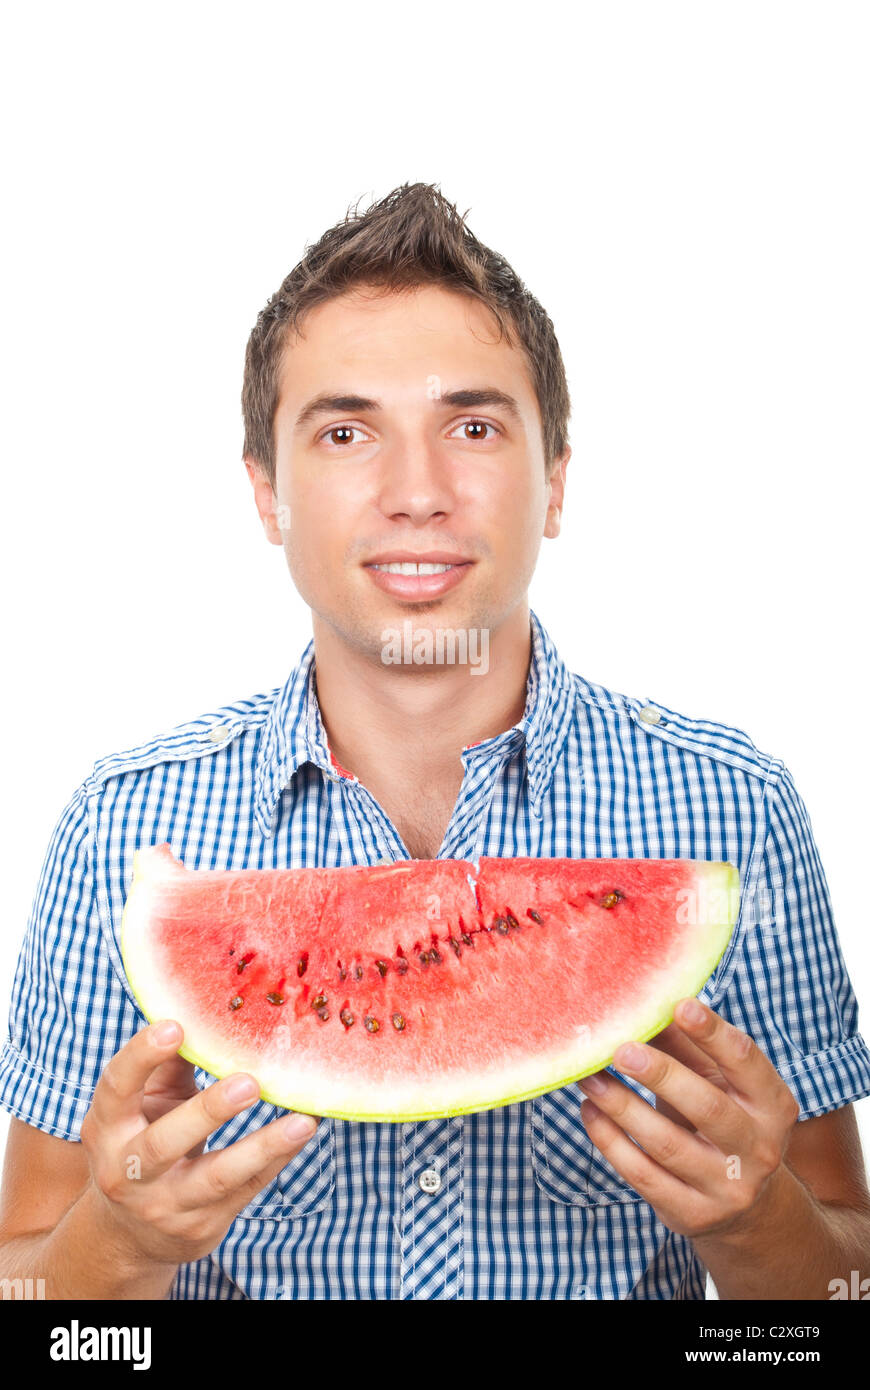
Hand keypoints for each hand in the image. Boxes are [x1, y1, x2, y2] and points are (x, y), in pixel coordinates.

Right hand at [80, 1020, 318, 1266]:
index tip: (174, 1026)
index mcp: (106, 1129)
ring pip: (216, 1176)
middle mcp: (127, 1171)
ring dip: (262, 1147)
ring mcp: (165, 1204)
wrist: (131, 1234)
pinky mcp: (202, 1224)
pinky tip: (302, 1132)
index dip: (141, 1056)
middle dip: (208, 1112)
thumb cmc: (143, 1142)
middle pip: (164, 1143)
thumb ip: (169, 1063)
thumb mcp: (144, 1104)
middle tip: (249, 1083)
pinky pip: (246, 1189)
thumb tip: (203, 1011)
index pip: (115, 1089)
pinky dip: (277, 1159)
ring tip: (300, 1121)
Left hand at [577, 999, 799, 1238]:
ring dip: (621, 1106)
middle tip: (620, 1049)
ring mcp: (728, 1188)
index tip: (678, 1006)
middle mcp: (758, 1149)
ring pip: (668, 1144)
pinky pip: (643, 1175)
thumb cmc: (723, 1122)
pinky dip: (611, 1141)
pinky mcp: (692, 1215)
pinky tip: (590, 1112)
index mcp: (773, 1105)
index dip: (713, 1033)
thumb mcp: (717, 1083)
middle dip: (661, 1074)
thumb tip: (644, 1003)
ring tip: (589, 1077)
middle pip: (707, 1107)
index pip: (745, 1062)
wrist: (747, 1207)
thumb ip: (685, 1045)